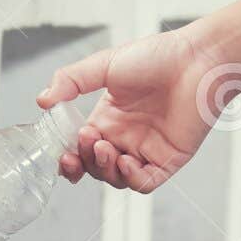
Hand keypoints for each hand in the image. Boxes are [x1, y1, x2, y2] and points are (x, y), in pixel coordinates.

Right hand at [36, 25, 240, 193]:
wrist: (198, 59)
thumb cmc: (158, 57)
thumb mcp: (104, 64)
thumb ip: (71, 81)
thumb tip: (42, 101)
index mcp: (108, 118)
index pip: (80, 149)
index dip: (68, 156)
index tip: (61, 151)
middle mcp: (125, 137)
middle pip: (94, 167)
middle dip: (83, 162)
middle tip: (85, 143)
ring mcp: (147, 150)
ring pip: (116, 178)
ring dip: (104, 168)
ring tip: (104, 145)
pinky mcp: (169, 160)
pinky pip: (144, 183)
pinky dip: (131, 178)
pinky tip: (125, 161)